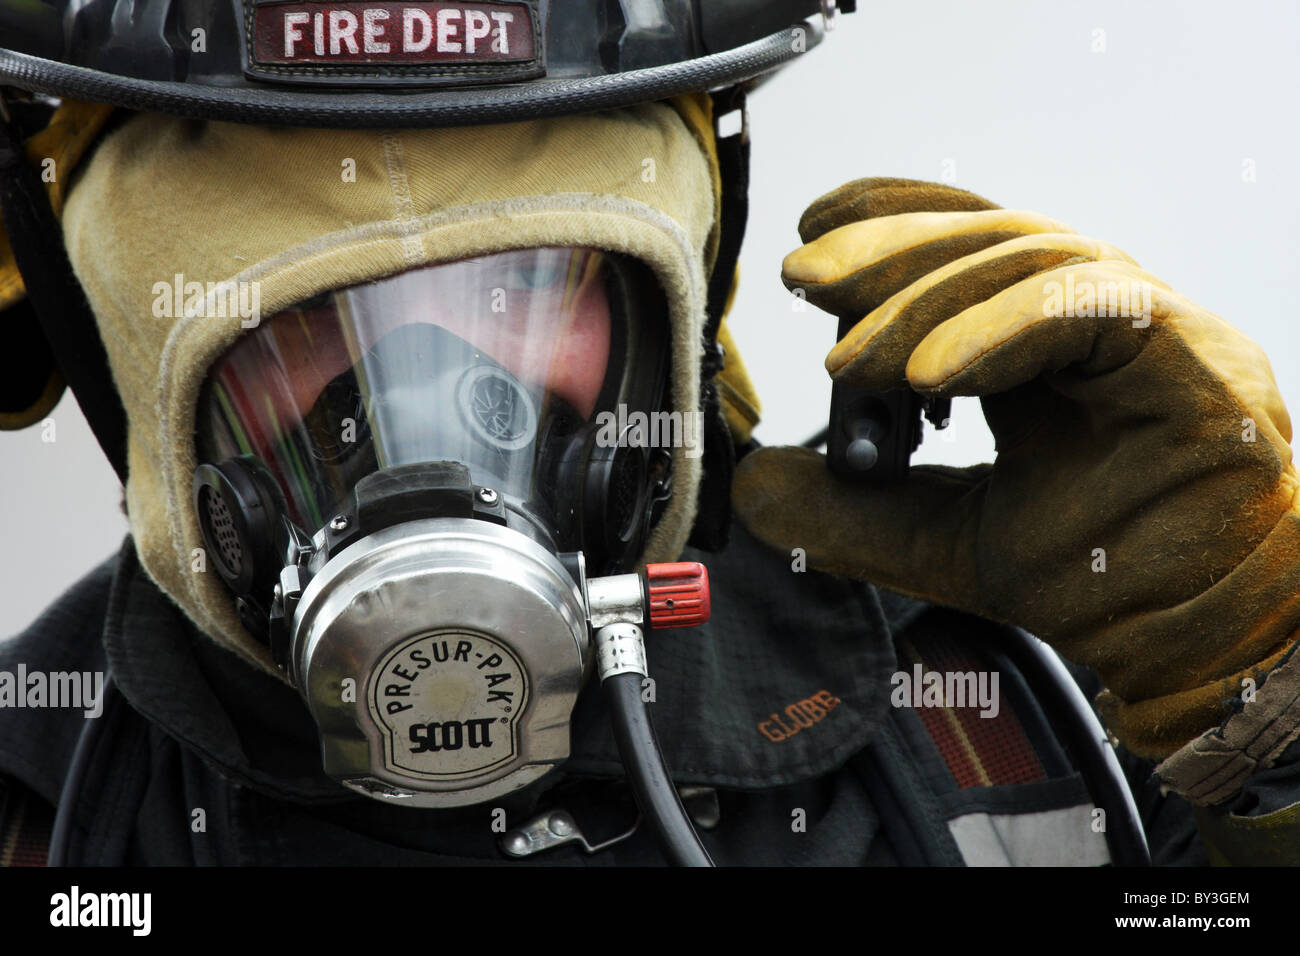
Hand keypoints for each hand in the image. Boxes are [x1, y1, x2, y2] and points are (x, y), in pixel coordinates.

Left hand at [735, 178, 1299, 803]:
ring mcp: (1150, 329)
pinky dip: (1001, 328)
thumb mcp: (945, 540)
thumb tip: (754, 482)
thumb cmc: (1098, 579)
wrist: (1195, 642)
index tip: (807, 240)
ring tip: (845, 358)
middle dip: (889, 254)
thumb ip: (853, 510)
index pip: (966, 255)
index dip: (889, 229)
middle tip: (802, 278)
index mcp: (1042, 346)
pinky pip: (1088, 308)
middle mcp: (1096, 321)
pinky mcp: (1192, 354)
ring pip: (1031, 264)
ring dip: (927, 300)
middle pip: (989, 246)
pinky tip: (926, 373)